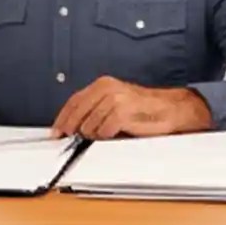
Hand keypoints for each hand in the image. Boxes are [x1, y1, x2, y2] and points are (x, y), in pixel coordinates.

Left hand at [51, 75, 211, 139]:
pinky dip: (106, 137)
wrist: (170, 109)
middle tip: (68, 140)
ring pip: (89, 126)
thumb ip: (94, 109)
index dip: (63, 118)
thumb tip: (72, 126)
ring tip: (105, 135)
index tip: (55, 132)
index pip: (74, 101)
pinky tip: (114, 135)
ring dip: (93, 135)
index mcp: (102, 84)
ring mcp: (114, 100)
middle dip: (71, 129)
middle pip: (77, 113)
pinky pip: (104, 132)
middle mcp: (106, 88)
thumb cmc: (143, 109)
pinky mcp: (123, 113)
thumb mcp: (114, 102)